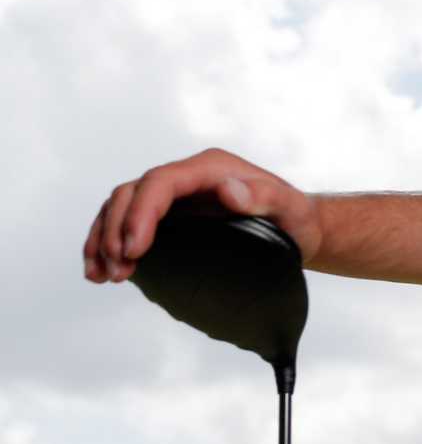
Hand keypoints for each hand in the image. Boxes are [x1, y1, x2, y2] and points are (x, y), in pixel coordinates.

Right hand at [84, 148, 321, 282]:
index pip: (161, 182)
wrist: (299, 229)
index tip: (134, 249)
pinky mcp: (170, 216)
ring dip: (105, 239)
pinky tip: (101, 269)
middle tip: (117, 270)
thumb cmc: (297, 218)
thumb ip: (265, 198)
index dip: (141, 213)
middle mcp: (188, 177)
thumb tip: (227, 190)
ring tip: (102, 274)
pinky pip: (128, 222)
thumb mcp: (291, 208)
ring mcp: (176, 196)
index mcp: (211, 169)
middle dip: (116, 230)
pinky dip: (109, 242)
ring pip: (122, 207)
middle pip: (132, 194)